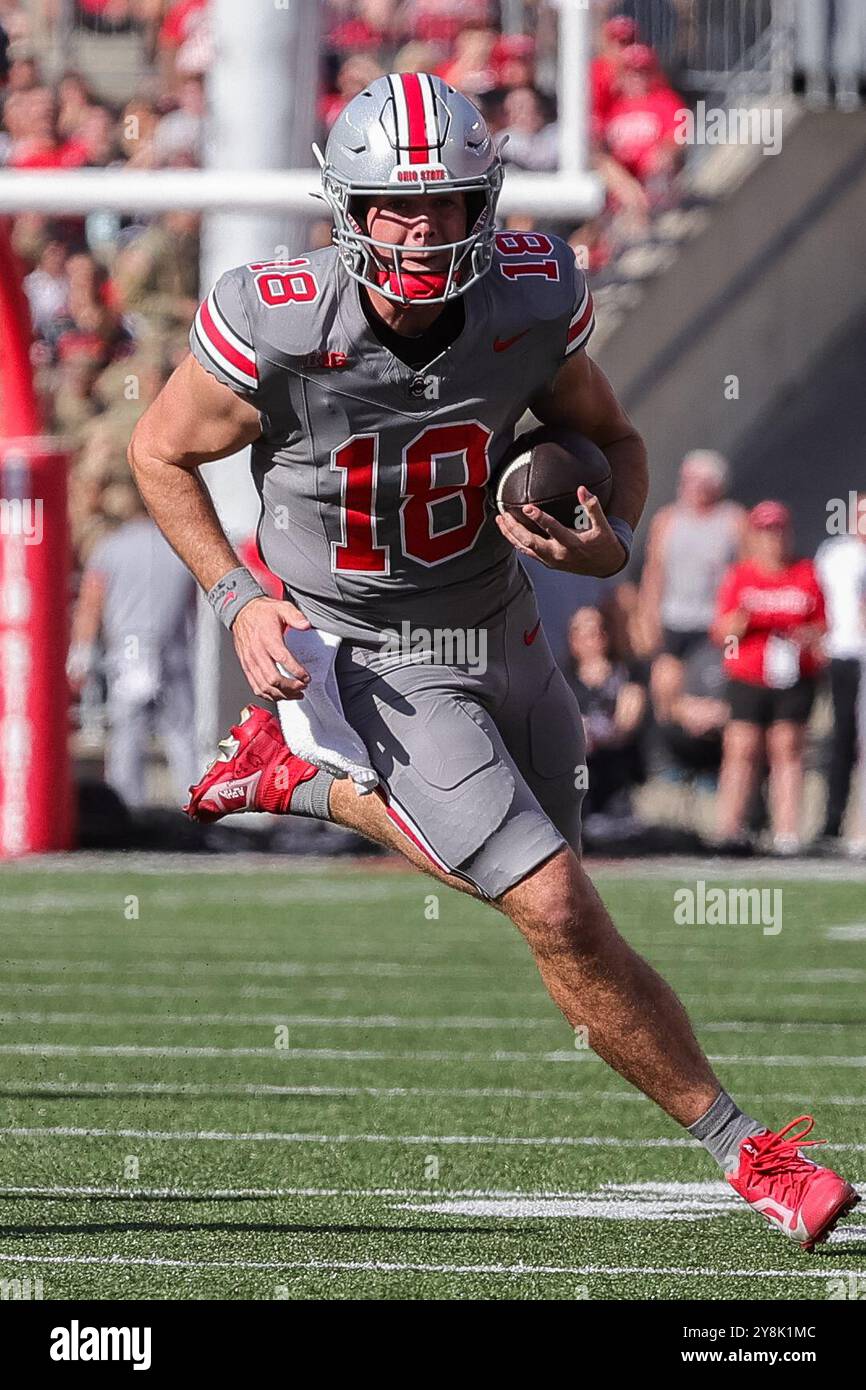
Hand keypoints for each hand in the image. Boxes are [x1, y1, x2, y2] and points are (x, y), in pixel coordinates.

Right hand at [231, 597, 311, 701]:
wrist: (241, 612)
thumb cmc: (261, 612)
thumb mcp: (281, 608)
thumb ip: (295, 616)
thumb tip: (306, 625)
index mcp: (267, 639)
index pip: (283, 659)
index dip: (296, 672)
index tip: (306, 677)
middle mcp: (257, 652)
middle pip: (273, 678)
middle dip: (290, 687)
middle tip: (302, 687)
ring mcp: (250, 662)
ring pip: (264, 687)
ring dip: (281, 694)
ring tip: (295, 694)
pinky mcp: (246, 667)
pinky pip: (255, 686)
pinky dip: (268, 695)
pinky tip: (279, 695)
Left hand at [495, 487, 626, 576]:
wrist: (606, 566)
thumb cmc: (604, 543)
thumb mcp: (603, 526)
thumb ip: (593, 507)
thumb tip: (582, 488)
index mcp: (572, 544)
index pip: (553, 530)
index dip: (540, 518)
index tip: (527, 507)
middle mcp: (558, 554)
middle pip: (530, 542)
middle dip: (515, 528)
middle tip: (503, 514)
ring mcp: (551, 561)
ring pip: (525, 548)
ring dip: (511, 535)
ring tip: (499, 520)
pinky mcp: (548, 563)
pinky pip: (528, 552)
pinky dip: (516, 542)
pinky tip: (508, 532)